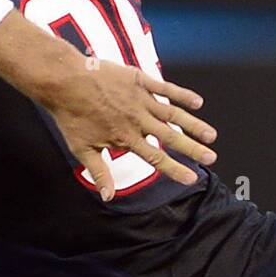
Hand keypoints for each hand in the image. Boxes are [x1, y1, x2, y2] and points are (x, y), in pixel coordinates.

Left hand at [43, 61, 217, 200]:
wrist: (64, 81)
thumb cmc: (70, 115)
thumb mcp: (81, 148)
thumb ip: (99, 172)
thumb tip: (108, 196)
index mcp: (126, 138)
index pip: (156, 158)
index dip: (175, 169)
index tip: (192, 178)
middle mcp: (138, 120)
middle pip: (171, 137)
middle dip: (192, 149)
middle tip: (211, 157)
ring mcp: (140, 99)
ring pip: (173, 114)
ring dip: (193, 125)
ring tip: (211, 135)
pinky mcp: (138, 80)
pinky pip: (165, 88)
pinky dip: (182, 95)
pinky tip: (197, 102)